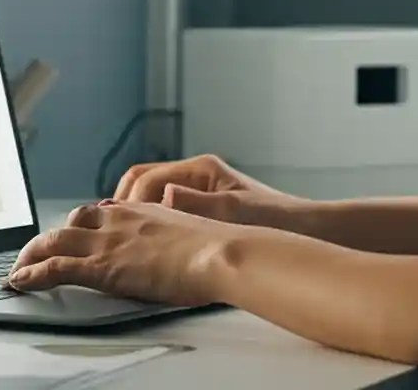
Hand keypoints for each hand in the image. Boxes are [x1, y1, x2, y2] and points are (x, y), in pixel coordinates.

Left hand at [6, 201, 241, 306]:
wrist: (220, 252)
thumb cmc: (218, 248)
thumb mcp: (193, 231)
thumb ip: (175, 232)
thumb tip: (180, 242)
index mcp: (141, 210)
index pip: (101, 211)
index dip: (83, 224)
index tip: (76, 233)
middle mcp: (119, 219)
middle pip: (72, 222)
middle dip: (51, 237)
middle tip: (38, 252)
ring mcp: (108, 241)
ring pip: (54, 241)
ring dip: (31, 255)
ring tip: (18, 270)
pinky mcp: (102, 267)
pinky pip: (54, 268)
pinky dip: (32, 274)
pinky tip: (19, 283)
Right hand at [115, 154, 302, 227]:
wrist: (305, 230)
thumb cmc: (275, 219)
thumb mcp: (235, 212)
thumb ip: (199, 205)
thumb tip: (165, 198)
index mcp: (200, 169)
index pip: (146, 178)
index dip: (129, 203)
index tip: (120, 227)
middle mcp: (195, 176)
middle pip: (140, 182)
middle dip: (122, 206)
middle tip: (112, 233)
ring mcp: (197, 192)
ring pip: (148, 196)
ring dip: (133, 215)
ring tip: (123, 241)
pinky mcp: (201, 210)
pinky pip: (162, 211)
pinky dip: (149, 224)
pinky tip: (147, 247)